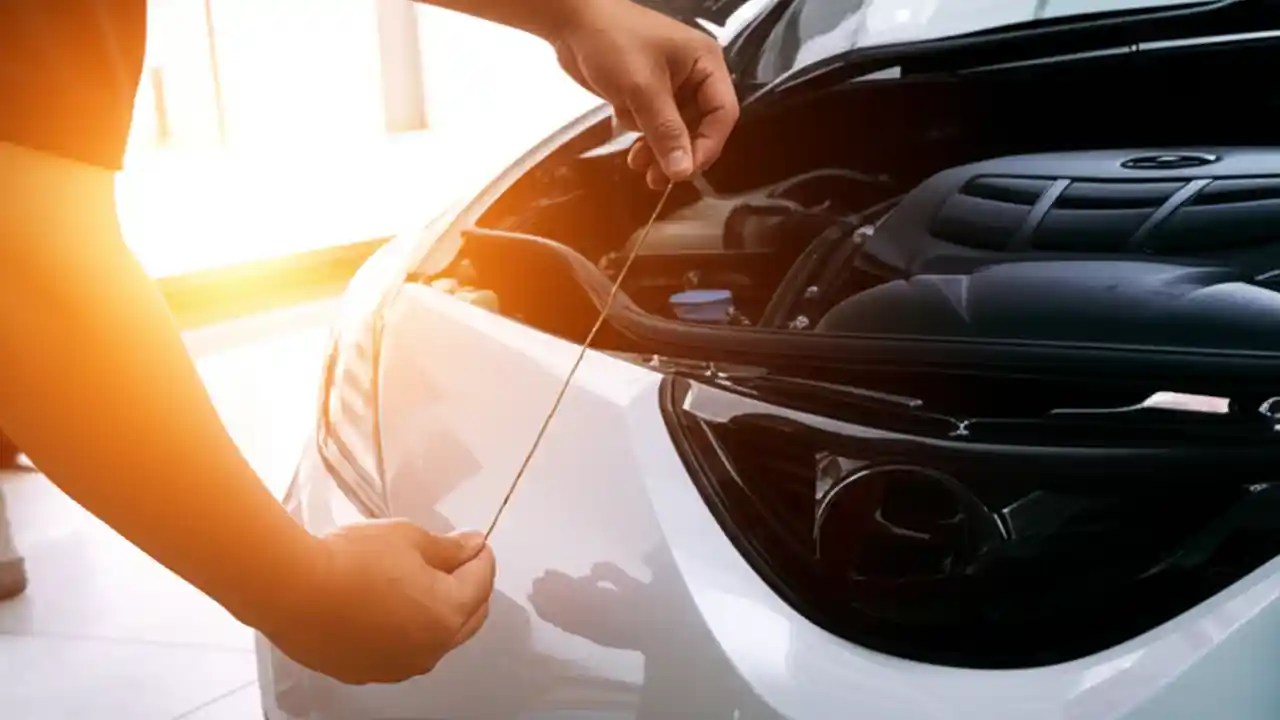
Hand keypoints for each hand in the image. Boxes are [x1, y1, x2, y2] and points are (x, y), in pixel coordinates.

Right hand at [258, 521, 494, 684]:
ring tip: (419, 585)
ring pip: (435, 639)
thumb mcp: (408, 538)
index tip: (474, 543)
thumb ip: (448, 548)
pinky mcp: (367, 673)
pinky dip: (406, 632)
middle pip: (468, 618)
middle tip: (456, 563)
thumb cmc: (354, 559)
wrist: (292, 591)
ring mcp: (398, 667)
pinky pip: (401, 652)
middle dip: (470, 589)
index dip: (480, 557)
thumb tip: (474, 546)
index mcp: (449, 614)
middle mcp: (431, 650)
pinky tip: (388, 609)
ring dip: (438, 614)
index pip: (482, 582)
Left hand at [552, 0, 739, 187]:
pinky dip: (645, 139)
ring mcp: (670, 86)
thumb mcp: (642, 89)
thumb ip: (666, 131)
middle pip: (700, 126)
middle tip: (661, 179)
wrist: (571, 21)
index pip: (723, 113)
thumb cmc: (612, 42)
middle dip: (680, 153)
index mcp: (706, 64)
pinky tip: (633, 153)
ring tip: (642, 171)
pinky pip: (655, 125)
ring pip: (676, 131)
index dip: (708, 146)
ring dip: (660, 152)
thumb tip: (684, 172)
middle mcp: (694, 76)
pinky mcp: (647, 93)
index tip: (686, 171)